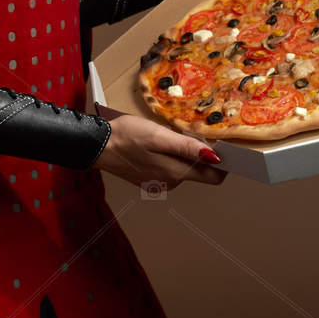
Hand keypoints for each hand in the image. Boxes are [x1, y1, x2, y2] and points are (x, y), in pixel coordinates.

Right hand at [93, 114, 227, 188]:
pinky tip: (154, 145)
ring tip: (163, 137)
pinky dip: (168, 156)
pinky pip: (169, 168)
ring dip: (181, 153)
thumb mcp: (159, 136)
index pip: (214, 176)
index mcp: (176, 174)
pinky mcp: (149, 179)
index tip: (218, 145)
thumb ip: (187, 148)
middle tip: (181, 134)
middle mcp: (171, 183)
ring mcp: (159, 183)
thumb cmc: (127, 136)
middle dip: (197, 153)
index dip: (221, 161)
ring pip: (183, 168)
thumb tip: (214, 157)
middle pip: (199, 171)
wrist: (97, 145)